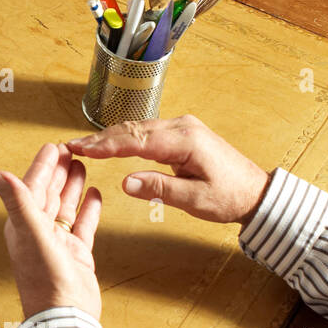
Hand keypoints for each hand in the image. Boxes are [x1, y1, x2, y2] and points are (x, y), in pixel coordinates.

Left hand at [0, 143, 103, 319]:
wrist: (65, 317)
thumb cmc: (45, 282)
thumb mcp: (31, 235)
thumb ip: (17, 203)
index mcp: (23, 225)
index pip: (32, 187)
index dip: (42, 166)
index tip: (52, 147)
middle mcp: (38, 232)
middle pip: (49, 193)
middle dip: (58, 171)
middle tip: (69, 149)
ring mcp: (58, 243)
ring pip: (66, 207)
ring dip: (72, 186)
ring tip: (82, 165)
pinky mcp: (76, 254)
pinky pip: (83, 226)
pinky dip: (89, 210)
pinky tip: (95, 195)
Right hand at [66, 115, 269, 226]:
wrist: (256, 192)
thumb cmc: (230, 197)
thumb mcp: (196, 200)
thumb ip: (160, 189)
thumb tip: (126, 182)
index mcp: (185, 141)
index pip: (135, 140)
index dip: (105, 145)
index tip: (80, 149)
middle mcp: (182, 127)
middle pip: (132, 129)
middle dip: (100, 138)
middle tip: (72, 145)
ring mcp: (182, 127)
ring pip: (137, 128)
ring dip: (109, 137)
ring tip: (83, 144)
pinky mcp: (181, 133)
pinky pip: (146, 131)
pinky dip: (124, 137)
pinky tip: (109, 142)